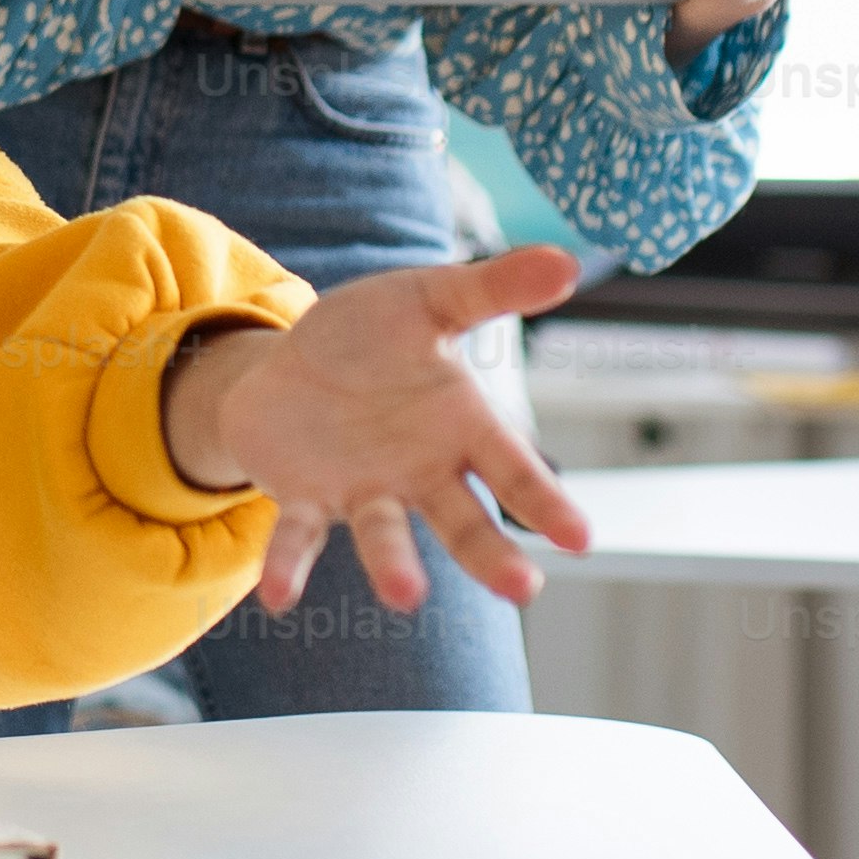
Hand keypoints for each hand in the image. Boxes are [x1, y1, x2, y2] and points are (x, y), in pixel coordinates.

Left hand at [159, 244, 593, 613]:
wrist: (288, 361)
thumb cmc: (372, 336)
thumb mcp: (429, 298)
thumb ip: (491, 288)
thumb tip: (568, 261)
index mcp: (459, 425)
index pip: (511, 467)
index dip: (544, 499)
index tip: (579, 538)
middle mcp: (420, 471)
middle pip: (463, 519)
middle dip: (491, 553)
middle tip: (523, 589)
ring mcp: (362, 490)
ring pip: (384, 534)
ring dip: (394, 565)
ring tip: (406, 594)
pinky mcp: (305, 499)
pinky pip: (298, 536)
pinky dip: (289, 565)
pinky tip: (278, 597)